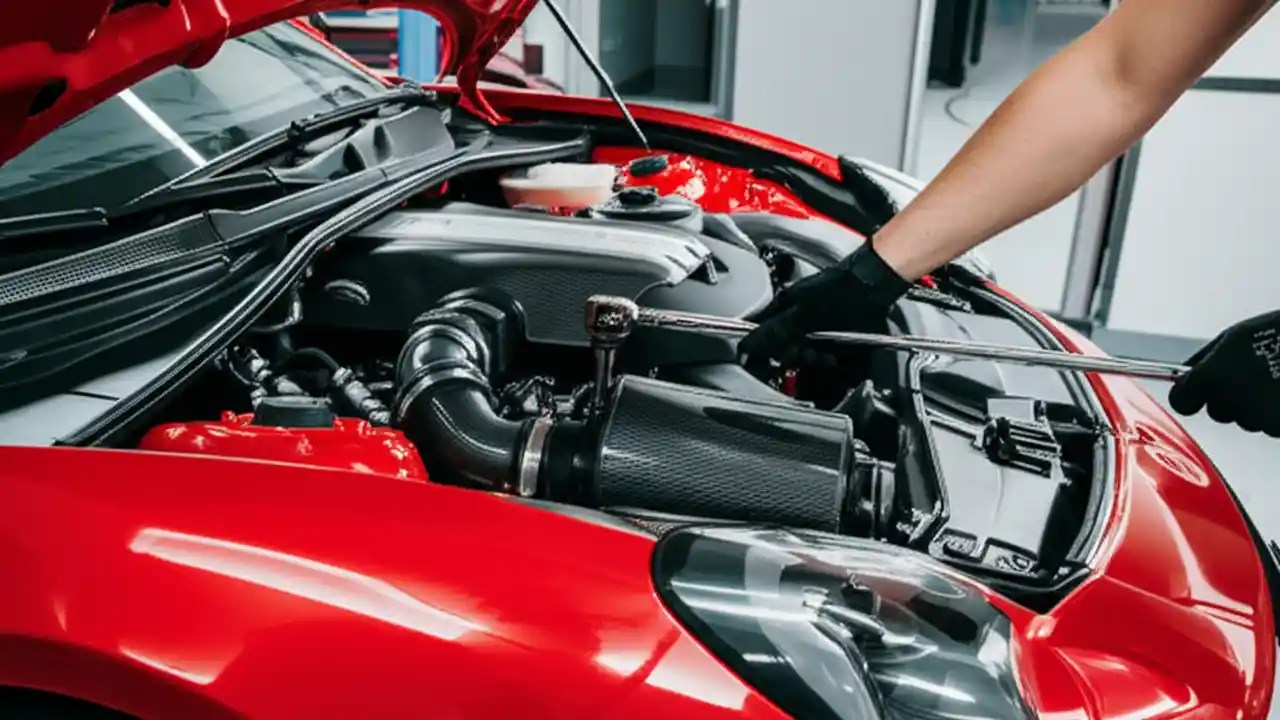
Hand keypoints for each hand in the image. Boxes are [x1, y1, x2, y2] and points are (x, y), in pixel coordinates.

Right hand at [739, 243, 910, 364]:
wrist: (874, 282)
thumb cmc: (844, 295)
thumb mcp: (805, 319)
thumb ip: (776, 333)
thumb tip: (748, 344)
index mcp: (782, 305)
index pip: (761, 333)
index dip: (770, 352)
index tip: (786, 361)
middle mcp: (792, 306)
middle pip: (782, 341)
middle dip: (796, 355)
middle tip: (813, 358)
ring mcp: (810, 310)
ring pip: (800, 341)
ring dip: (812, 354)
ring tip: (827, 357)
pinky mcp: (826, 315)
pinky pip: (816, 338)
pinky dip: (824, 348)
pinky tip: (834, 352)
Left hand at [1169, 309, 1279, 435]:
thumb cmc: (1278, 335)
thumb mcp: (1234, 336)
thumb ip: (1204, 359)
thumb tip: (1185, 372)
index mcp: (1213, 377)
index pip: (1181, 400)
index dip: (1188, 395)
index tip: (1194, 392)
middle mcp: (1232, 401)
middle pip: (1218, 411)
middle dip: (1230, 398)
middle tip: (1253, 375)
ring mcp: (1259, 418)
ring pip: (1247, 419)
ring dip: (1257, 405)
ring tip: (1276, 379)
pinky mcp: (1279, 428)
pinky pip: (1272, 425)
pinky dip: (1277, 412)